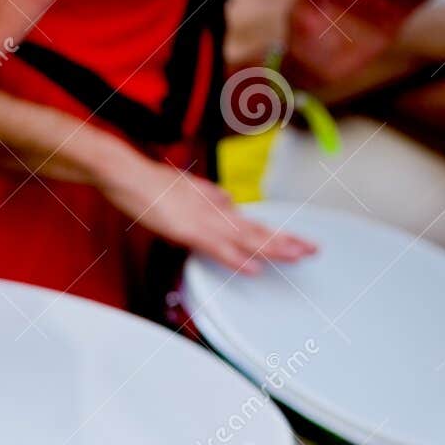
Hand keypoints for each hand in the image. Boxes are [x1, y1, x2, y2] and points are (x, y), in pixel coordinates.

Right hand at [98, 153, 316, 272]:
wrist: (131, 175)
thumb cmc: (153, 184)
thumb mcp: (188, 189)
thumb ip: (211, 197)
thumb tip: (229, 202)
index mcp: (217, 206)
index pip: (254, 223)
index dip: (277, 233)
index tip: (298, 241)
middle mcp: (217, 213)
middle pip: (259, 230)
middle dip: (287, 241)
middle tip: (313, 250)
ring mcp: (205, 222)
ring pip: (247, 239)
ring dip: (273, 249)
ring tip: (298, 256)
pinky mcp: (189, 232)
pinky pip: (219, 250)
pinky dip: (238, 260)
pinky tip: (255, 268)